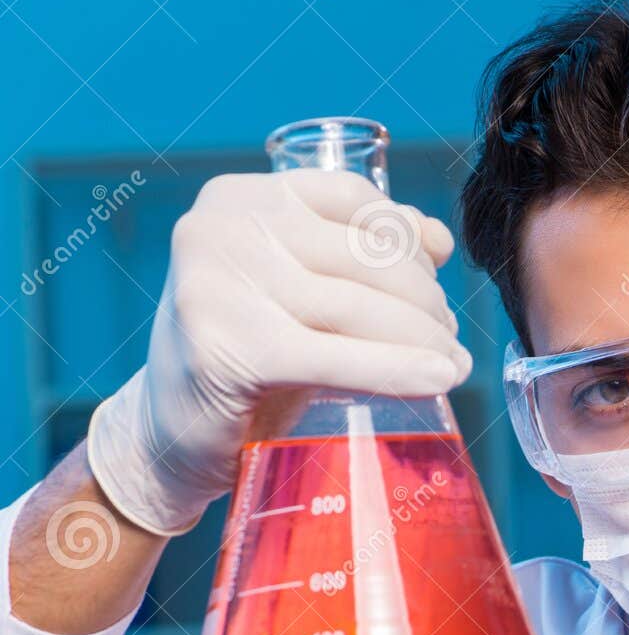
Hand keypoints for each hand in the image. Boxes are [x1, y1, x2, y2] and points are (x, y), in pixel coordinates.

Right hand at [87, 169, 470, 533]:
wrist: (168, 436)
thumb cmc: (244, 360)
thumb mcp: (300, 294)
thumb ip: (359, 256)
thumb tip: (439, 237)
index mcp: (238, 198)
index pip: (352, 199)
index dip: (408, 240)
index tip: (438, 283)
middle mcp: (222, 228)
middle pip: (360, 254)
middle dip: (423, 299)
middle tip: (450, 338)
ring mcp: (217, 284)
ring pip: (356, 306)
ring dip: (422, 338)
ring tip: (453, 365)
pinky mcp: (228, 348)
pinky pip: (336, 356)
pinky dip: (397, 370)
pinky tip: (439, 379)